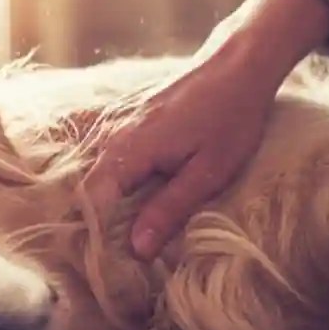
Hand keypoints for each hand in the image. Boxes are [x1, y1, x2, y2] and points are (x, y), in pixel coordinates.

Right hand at [82, 0, 328, 260]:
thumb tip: (137, 249)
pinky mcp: (124, 118)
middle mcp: (112, 134)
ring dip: (108, 202)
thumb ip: (169, 209)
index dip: (99, 235)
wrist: (238, 66)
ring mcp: (115, 122)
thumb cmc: (230, 119)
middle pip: (90, 189)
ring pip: (96, 172)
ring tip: (129, 230)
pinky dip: (113, 179)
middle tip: (126, 253)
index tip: (116, 263)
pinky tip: (133, 195)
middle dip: (102, 222)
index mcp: (129, 148)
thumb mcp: (208, 173)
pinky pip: (105, 155)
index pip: (92, 200)